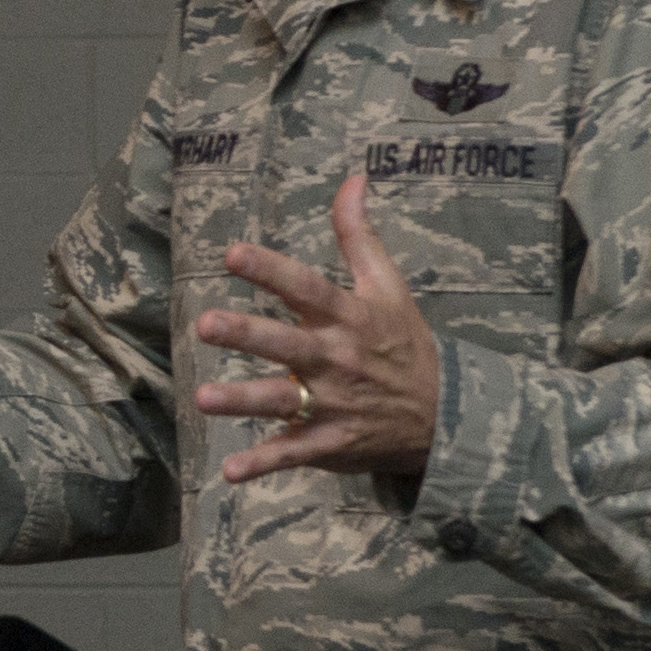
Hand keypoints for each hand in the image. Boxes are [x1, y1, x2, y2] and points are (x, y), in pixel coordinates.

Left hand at [190, 170, 440, 482]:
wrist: (448, 413)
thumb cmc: (405, 342)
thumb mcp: (388, 285)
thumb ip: (359, 235)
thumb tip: (352, 177)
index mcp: (349, 316)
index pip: (306, 287)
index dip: (270, 270)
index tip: (231, 253)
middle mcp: (337, 357)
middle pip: (286, 343)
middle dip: (247, 333)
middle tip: (205, 324)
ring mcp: (334, 402)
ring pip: (283, 400)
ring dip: (243, 401)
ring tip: (202, 399)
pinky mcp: (331, 442)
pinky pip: (293, 453)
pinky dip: (263, 464)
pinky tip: (229, 472)